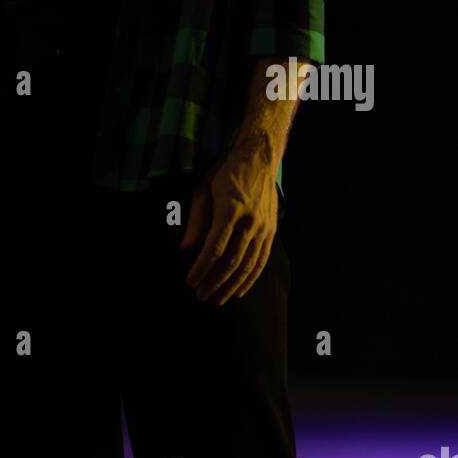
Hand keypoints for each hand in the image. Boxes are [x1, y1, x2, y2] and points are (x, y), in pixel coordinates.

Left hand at [178, 145, 278, 304]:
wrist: (258, 159)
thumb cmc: (225, 174)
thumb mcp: (204, 191)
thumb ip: (196, 221)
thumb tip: (185, 249)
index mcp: (230, 210)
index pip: (214, 248)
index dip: (201, 268)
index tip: (190, 281)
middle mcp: (250, 222)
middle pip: (232, 261)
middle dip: (215, 282)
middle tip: (201, 296)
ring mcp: (263, 228)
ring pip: (248, 265)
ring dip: (232, 285)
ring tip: (218, 299)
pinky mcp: (271, 231)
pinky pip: (261, 261)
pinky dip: (251, 278)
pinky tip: (240, 290)